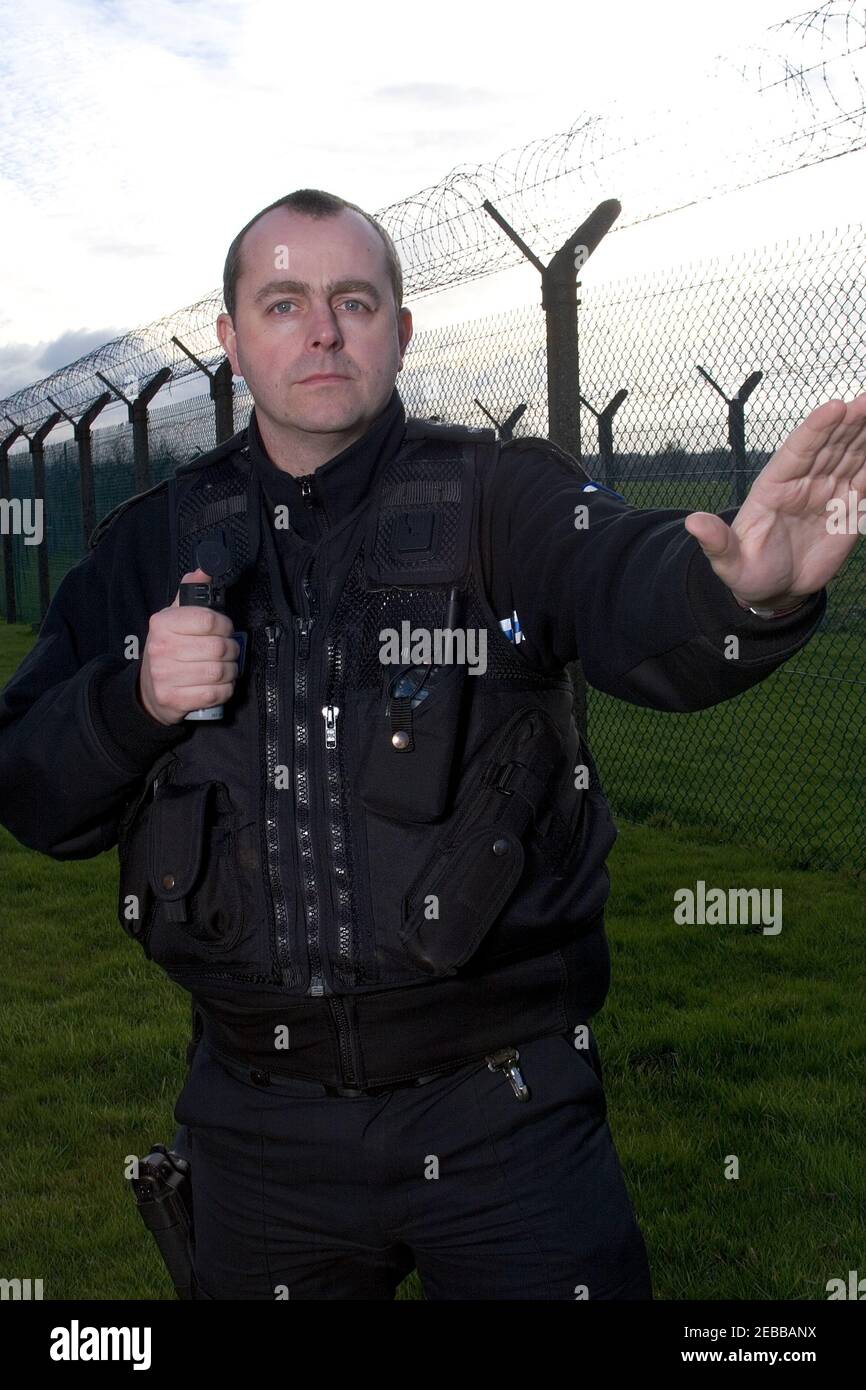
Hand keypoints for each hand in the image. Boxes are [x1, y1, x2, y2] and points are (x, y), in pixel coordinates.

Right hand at [138, 569, 240, 724]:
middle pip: (218, 647)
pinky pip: (215, 694)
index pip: (210, 620)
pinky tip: (219, 684)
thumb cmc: (169, 648)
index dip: (226, 625)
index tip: (225, 629)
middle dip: (232, 650)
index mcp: (163, 623)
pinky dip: (225, 689)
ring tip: (225, 667)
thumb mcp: (174, 617)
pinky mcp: (174, 699)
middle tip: (228, 651)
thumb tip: (204, 570)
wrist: (148, 689)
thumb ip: (191, 593)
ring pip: (219, 672)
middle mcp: (161, 648)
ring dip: (231, 670)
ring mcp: (165, 676)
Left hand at [682, 394, 865, 607]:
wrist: (774, 590)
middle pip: (829, 445)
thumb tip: (692, 523)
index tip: (836, 406)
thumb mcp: (728, 563)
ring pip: (851, 455)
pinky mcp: (847, 507)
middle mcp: (802, 482)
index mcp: (773, 487)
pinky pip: (865, 480)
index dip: (816, 428)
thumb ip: (716, 543)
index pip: (797, 451)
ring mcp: (826, 491)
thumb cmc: (747, 573)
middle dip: (850, 421)